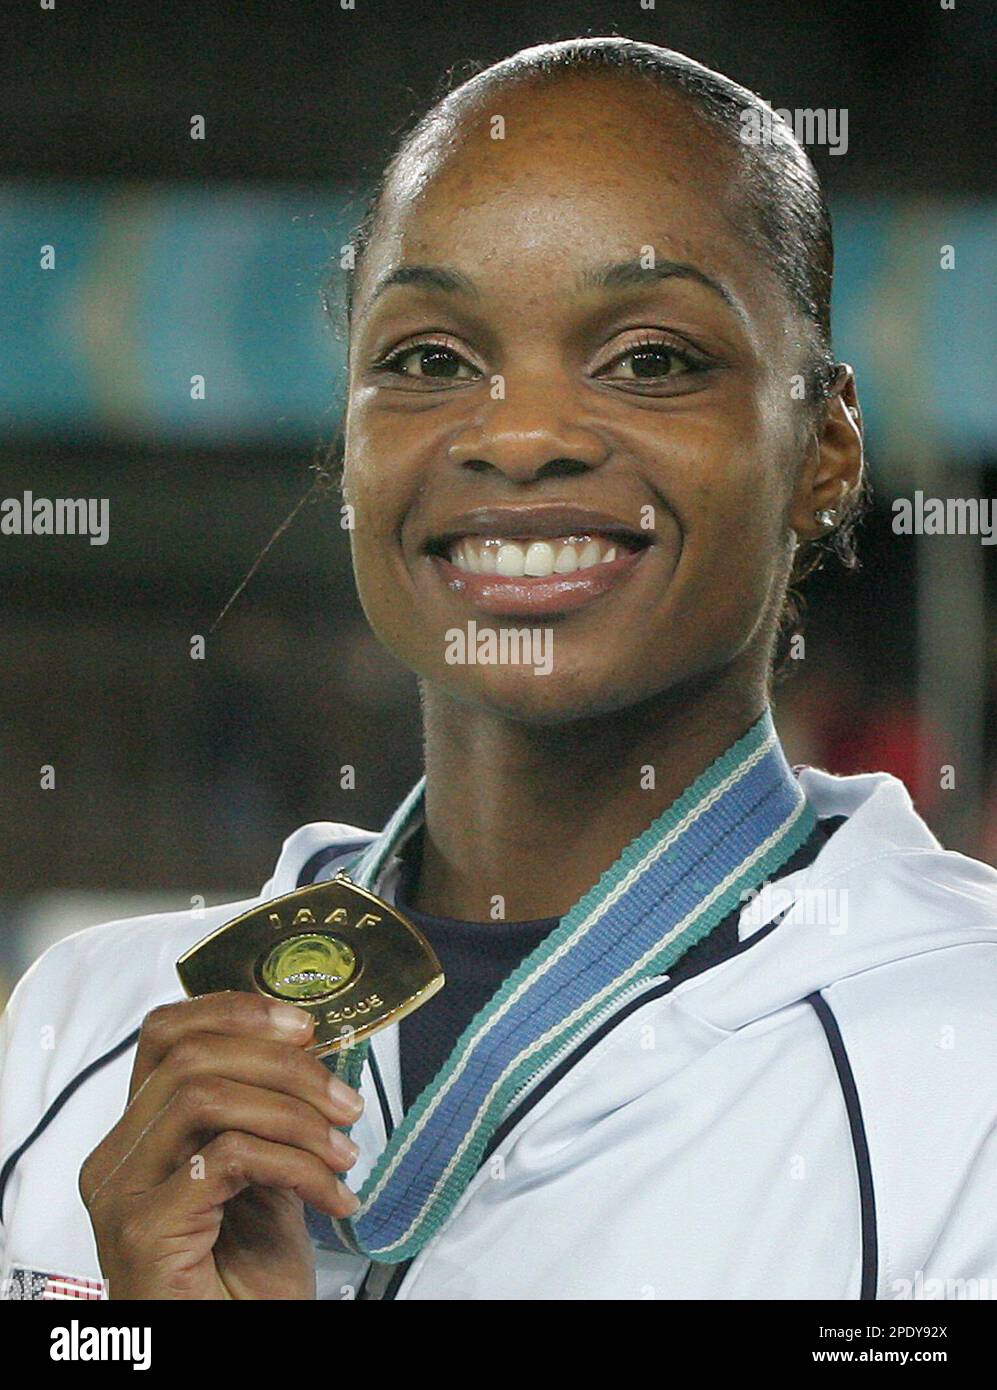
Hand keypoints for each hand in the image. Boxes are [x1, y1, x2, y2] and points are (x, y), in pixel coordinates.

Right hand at [79, 992, 363, 1299]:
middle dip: (285, 1065)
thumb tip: (310, 1045)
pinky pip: (228, 1158)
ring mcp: (122, 1194)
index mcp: (139, 1133)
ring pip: (206, 1097)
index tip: (304, 1027)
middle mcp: (116, 1157)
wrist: (233, 1350)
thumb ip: (268, 1114)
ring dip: (295, 1115)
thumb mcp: (264, 1177)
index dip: (236, 1012)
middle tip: (344, 1101)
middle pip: (192, 1056)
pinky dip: (297, 1165)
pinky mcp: (145, 1231)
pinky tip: (332, 1196)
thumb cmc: (245, 1280)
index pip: (167, 1033)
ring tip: (345, 1153)